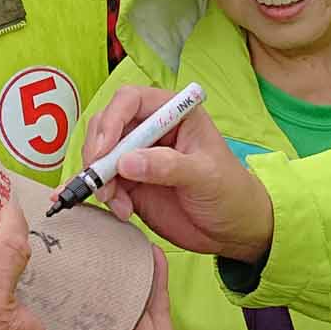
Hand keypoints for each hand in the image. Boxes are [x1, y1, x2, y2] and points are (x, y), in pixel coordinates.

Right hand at [82, 86, 275, 263]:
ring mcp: (137, 156)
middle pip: (106, 125)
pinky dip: (103, 196)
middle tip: (101, 180)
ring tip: (116, 202)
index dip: (112, 120)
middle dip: (98, 151)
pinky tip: (120, 211)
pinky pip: (104, 183)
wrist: (233, 229)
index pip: (131, 100)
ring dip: (98, 178)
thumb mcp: (205, 176)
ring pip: (99, 155)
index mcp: (173, 113)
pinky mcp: (130, 183)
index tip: (105, 150)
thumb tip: (127, 162)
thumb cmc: (230, 191)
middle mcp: (150, 130)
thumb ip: (168, 166)